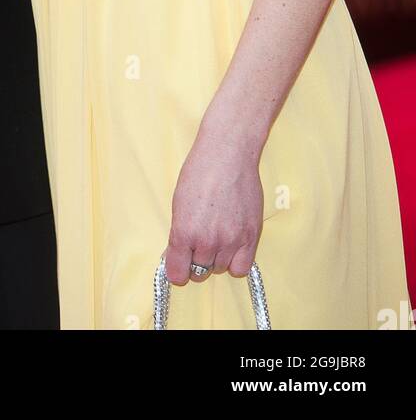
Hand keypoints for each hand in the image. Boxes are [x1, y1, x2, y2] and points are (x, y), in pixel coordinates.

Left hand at [165, 129, 263, 285]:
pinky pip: (241, 268)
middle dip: (195, 261)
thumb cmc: (198, 172)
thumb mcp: (178, 203)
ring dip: (215, 259)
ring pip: (219, 269)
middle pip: (199, 272)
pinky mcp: (251, 237)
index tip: (178, 266)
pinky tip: (231, 246)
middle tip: (197, 244)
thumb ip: (178, 234)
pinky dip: (235, 262)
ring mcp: (231, 241)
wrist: (228, 154)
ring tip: (216, 236)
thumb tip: (176, 257)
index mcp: (184, 232)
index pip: (177, 273)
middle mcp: (207, 241)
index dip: (176, 271)